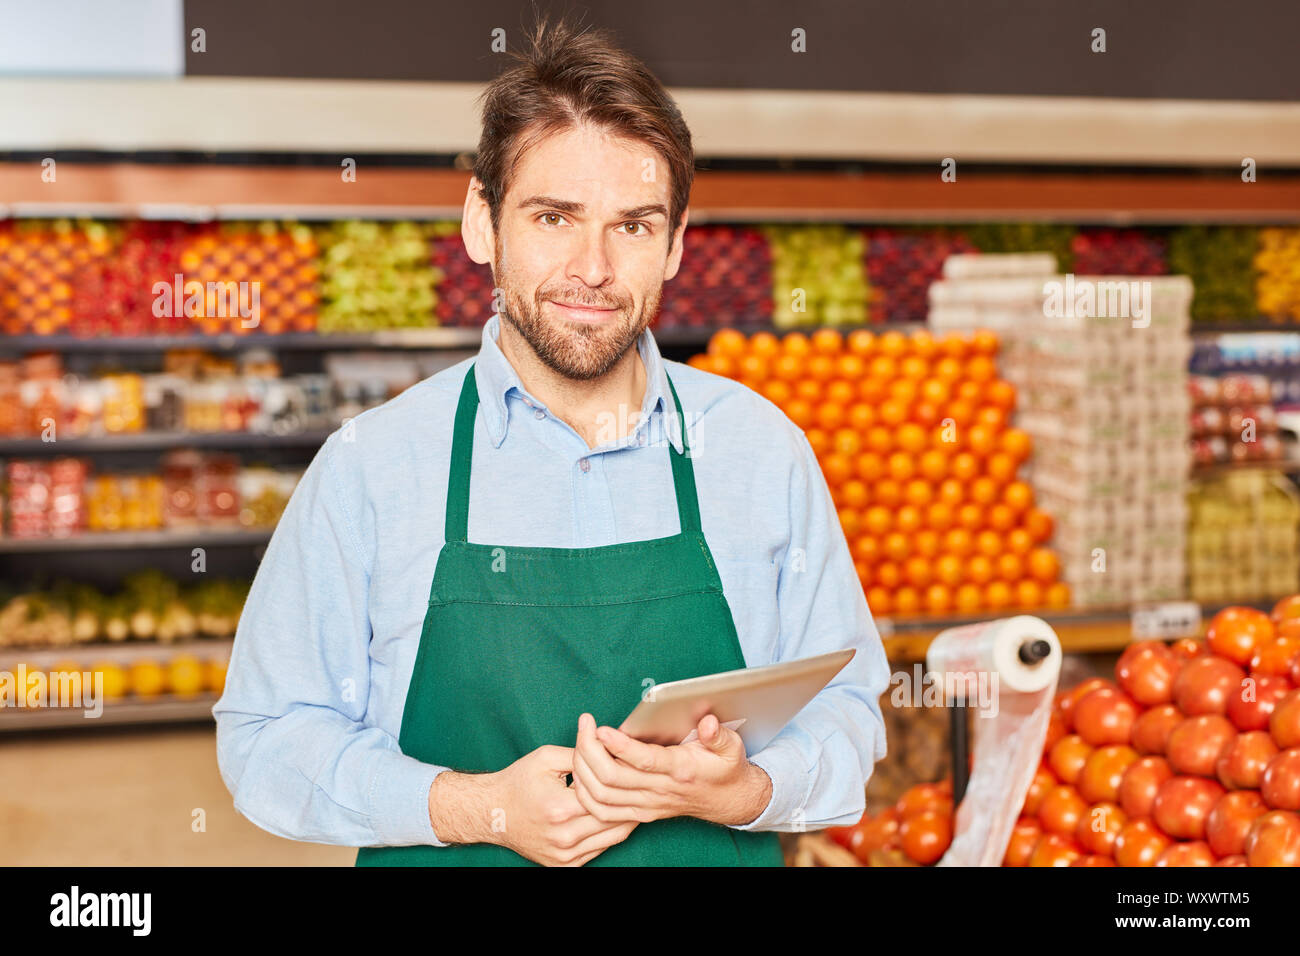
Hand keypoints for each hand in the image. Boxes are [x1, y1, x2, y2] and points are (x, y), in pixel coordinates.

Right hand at [430, 744, 636, 865]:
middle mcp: (564, 836)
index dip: (621, 781)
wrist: (493, 814)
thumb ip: (580, 751)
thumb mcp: (546, 758)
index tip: (634, 770)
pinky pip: (598, 851)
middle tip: (643, 786)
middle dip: (629, 801)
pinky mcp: (564, 866)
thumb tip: (606, 737)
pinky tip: (616, 818)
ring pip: (610, 838)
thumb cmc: (518, 783)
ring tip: (635, 800)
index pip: (606, 794)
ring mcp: (564, 855)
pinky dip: (609, 835)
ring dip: (626, 819)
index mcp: (560, 808)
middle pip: (613, 819)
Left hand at [570, 712, 772, 825]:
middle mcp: (659, 791)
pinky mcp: (639, 813)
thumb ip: (718, 734)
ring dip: (582, 769)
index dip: (619, 746)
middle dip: (589, 750)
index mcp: (680, 770)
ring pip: (601, 795)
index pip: (644, 761)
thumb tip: (708, 723)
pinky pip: (601, 811)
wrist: (728, 801)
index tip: (601, 728)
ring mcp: (646, 805)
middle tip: (584, 725)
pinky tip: (581, 770)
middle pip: (611, 778)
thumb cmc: (725, 769)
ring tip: (581, 741)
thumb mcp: (731, 747)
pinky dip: (584, 792)